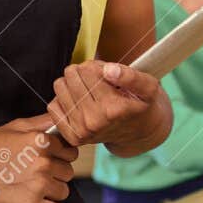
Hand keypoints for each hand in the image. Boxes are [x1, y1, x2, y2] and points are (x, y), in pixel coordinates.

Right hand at [0, 115, 77, 202]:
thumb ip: (43, 123)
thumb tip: (64, 120)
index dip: (59, 155)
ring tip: (30, 186)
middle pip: (68, 172)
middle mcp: (42, 162)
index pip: (71, 151)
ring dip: (51, 191)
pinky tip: (34, 201)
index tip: (46, 159)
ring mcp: (37, 185)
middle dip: (55, 173)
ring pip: (64, 191)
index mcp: (41, 141)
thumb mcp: (15, 126)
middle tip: (34, 173)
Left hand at [46, 60, 165, 149]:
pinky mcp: (72, 137)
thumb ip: (131, 76)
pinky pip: (53, 106)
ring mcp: (82, 131)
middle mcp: (94, 121)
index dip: (96, 65)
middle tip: (97, 80)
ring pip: (60, 87)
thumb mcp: (149, 87)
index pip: (88, 69)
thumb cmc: (143, 105)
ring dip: (71, 83)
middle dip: (83, 71)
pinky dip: (62, 99)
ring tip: (88, 89)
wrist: (140, 133)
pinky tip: (78, 101)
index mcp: (113, 108)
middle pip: (71, 75)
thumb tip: (108, 70)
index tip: (106, 72)